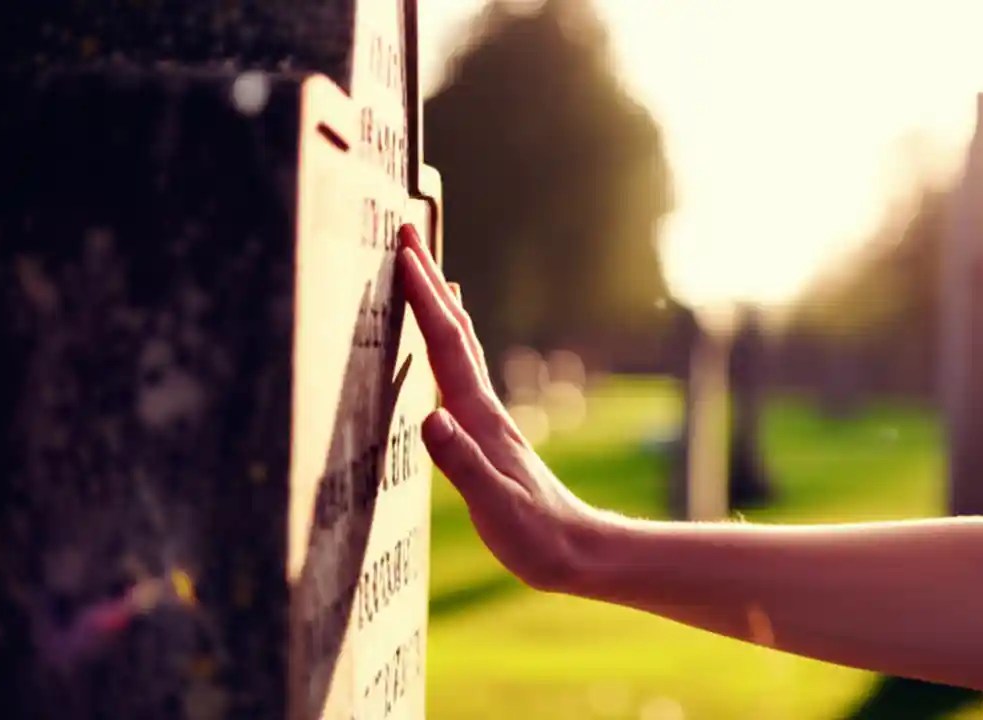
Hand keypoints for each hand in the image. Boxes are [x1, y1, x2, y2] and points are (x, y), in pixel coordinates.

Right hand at [398, 224, 606, 591]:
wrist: (578, 552)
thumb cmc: (537, 536)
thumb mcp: (494, 506)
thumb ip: (461, 464)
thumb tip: (430, 418)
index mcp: (480, 419)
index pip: (445, 346)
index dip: (423, 298)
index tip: (404, 252)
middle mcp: (484, 409)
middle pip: (454, 333)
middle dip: (429, 283)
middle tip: (408, 235)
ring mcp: (488, 420)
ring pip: (460, 349)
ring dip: (440, 308)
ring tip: (429, 273)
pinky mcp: (488, 437)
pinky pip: (463, 376)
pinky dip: (452, 347)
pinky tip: (448, 350)